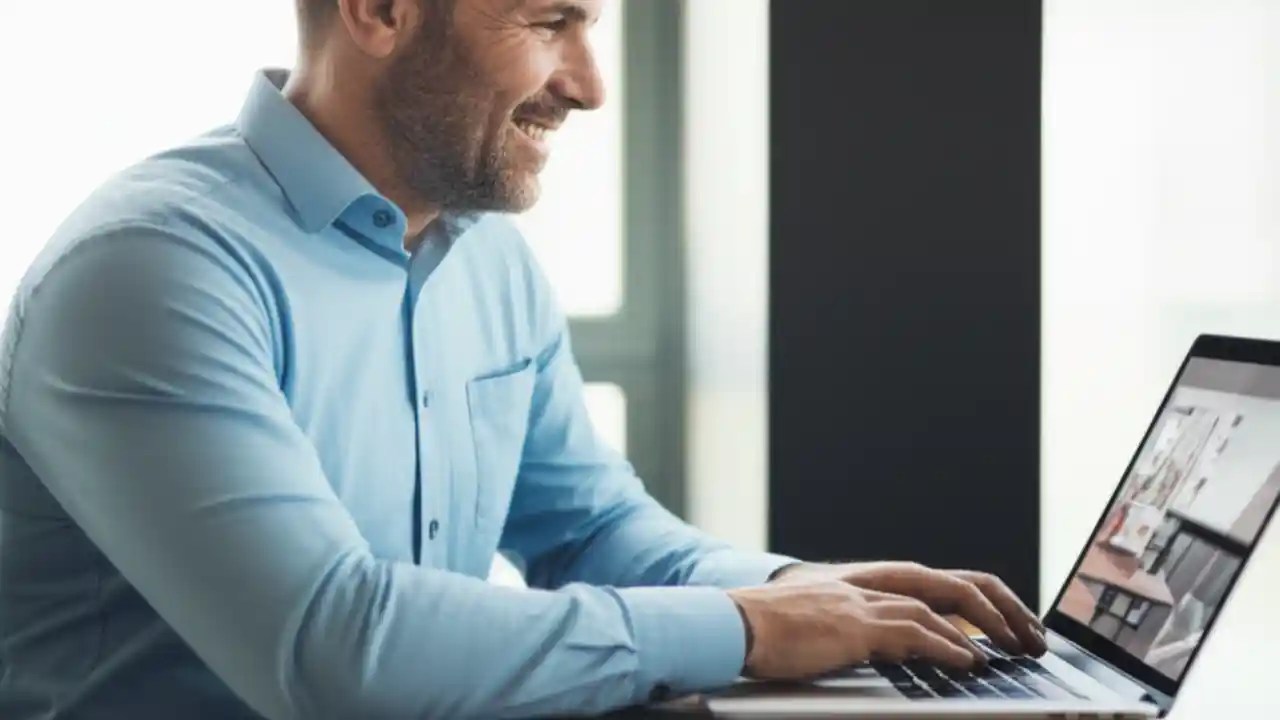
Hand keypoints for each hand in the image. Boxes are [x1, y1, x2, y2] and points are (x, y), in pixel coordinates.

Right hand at [772, 561, 1046, 656]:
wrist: (729, 624)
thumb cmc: (763, 630)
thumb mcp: (815, 622)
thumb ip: (853, 630)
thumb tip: (882, 651)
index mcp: (859, 581)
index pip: (930, 580)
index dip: (972, 597)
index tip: (1003, 621)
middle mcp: (865, 583)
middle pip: (947, 582)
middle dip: (995, 605)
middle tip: (1029, 633)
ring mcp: (859, 600)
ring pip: (939, 602)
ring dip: (983, 626)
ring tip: (1015, 648)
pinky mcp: (852, 625)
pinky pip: (915, 631)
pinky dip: (948, 645)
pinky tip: (971, 662)